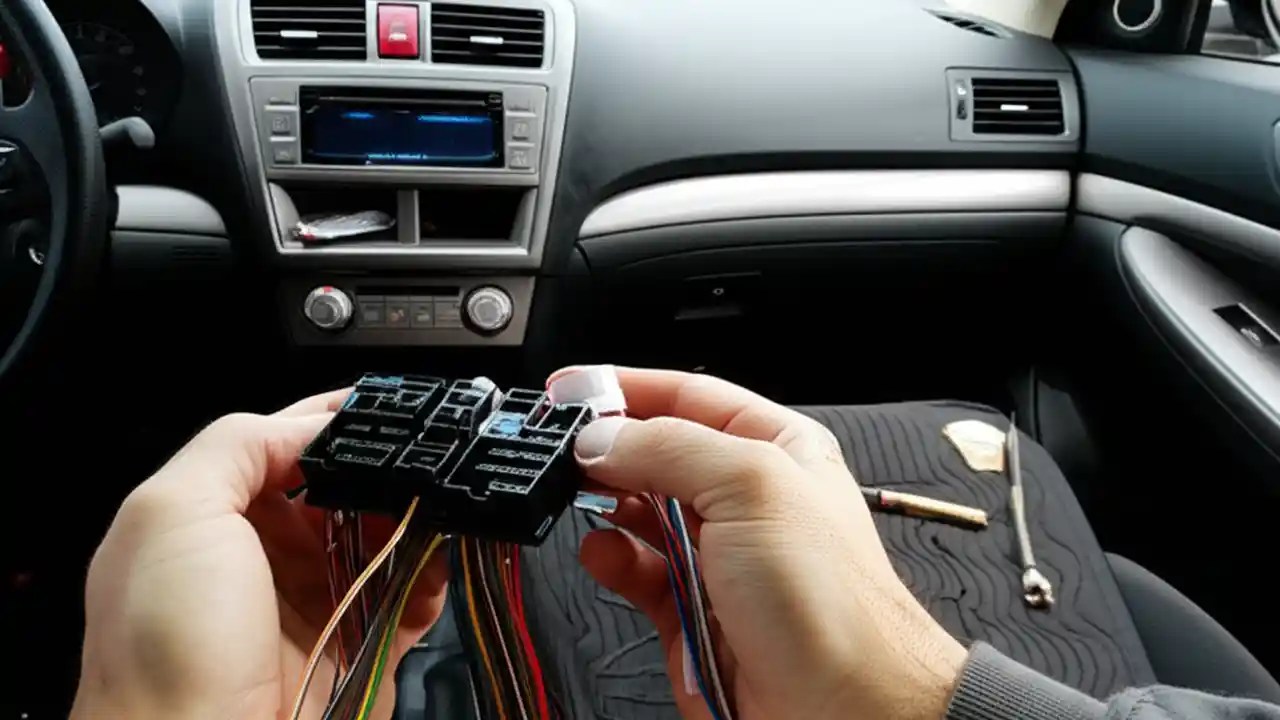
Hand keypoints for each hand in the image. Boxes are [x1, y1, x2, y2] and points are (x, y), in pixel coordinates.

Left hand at [71, 391, 449, 719]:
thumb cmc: (167, 648)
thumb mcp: (171, 514)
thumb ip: (236, 446)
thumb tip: (315, 425)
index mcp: (215, 515)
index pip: (285, 444)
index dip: (336, 420)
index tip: (390, 403)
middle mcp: (265, 554)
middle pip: (346, 486)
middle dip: (388, 466)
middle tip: (427, 453)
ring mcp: (316, 602)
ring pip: (386, 535)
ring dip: (418, 516)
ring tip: (441, 503)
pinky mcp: (359, 647)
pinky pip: (413, 596)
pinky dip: (435, 575)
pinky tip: (443, 559)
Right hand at [570, 368, 966, 719]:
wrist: (843, 710)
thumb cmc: (833, 603)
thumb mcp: (752, 488)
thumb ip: (670, 448)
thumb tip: (603, 436)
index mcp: (776, 449)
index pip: (690, 397)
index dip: (629, 387)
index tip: (572, 387)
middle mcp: (747, 498)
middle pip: (659, 450)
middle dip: (610, 445)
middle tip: (564, 444)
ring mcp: (718, 555)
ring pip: (641, 510)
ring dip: (606, 501)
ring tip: (577, 494)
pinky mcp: (691, 609)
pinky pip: (635, 570)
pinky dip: (610, 557)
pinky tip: (600, 551)